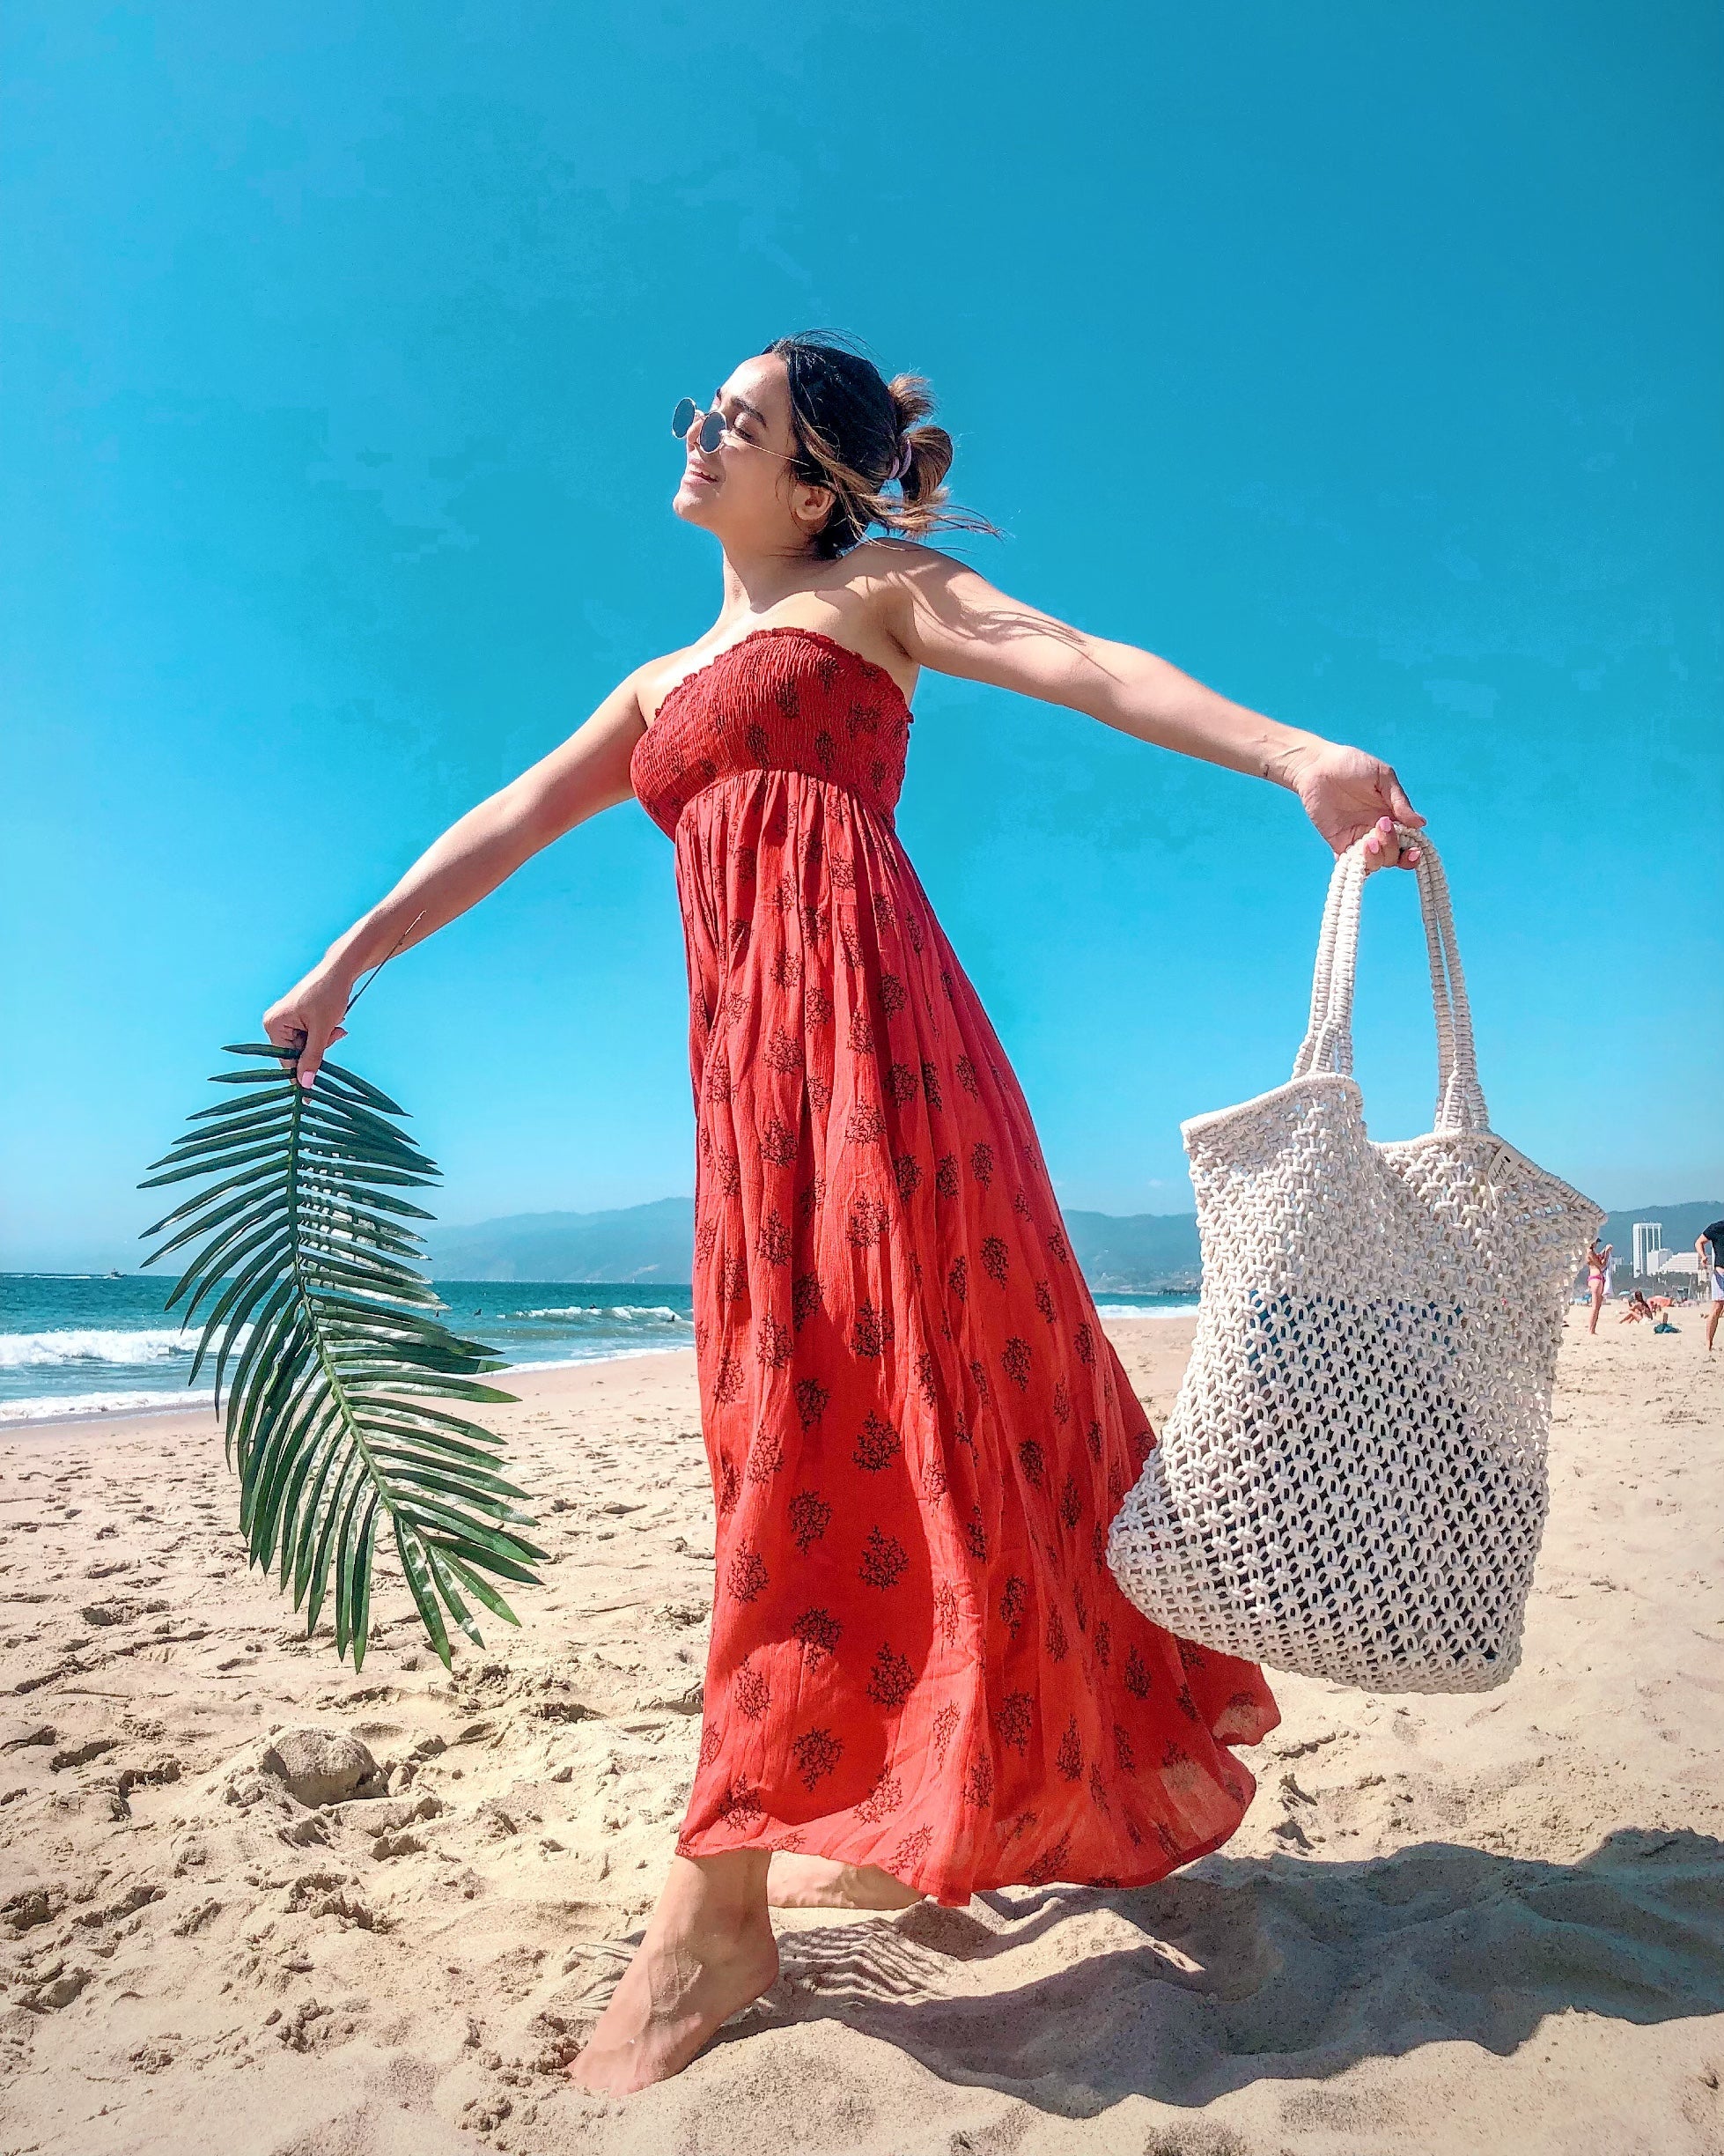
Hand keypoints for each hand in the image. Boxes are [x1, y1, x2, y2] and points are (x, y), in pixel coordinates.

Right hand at [263, 966, 354, 1090]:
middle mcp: (275, 1023)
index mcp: (274, 1025)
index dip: (302, 1073)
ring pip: (307, 1046)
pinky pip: (311, 1037)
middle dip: (319, 1048)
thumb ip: (314, 1057)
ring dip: (324, 1040)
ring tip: (336, 1026)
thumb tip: (306, 1085)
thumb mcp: (323, 1029)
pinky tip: (334, 1022)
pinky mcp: (298, 1019)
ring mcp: (286, 1021)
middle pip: (297, 1054)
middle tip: (335, 1034)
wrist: (341, 970)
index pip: (286, 1060)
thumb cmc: (329, 994)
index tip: (312, 1095)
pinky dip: (324, 1034)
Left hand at [1279, 740, 1424, 872]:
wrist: (1318, 766)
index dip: (1413, 853)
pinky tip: (1357, 854)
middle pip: (1393, 857)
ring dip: (1377, 858)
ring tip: (1369, 842)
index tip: (1414, 850)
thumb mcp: (1383, 777)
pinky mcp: (1338, 842)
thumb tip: (1420, 824)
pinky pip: (1349, 864)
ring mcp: (1358, 839)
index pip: (1409, 843)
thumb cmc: (1352, 765)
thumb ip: (1400, 801)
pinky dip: (1355, 866)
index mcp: (1393, 816)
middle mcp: (1377, 831)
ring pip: (1374, 863)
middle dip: (1392, 848)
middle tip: (1382, 826)